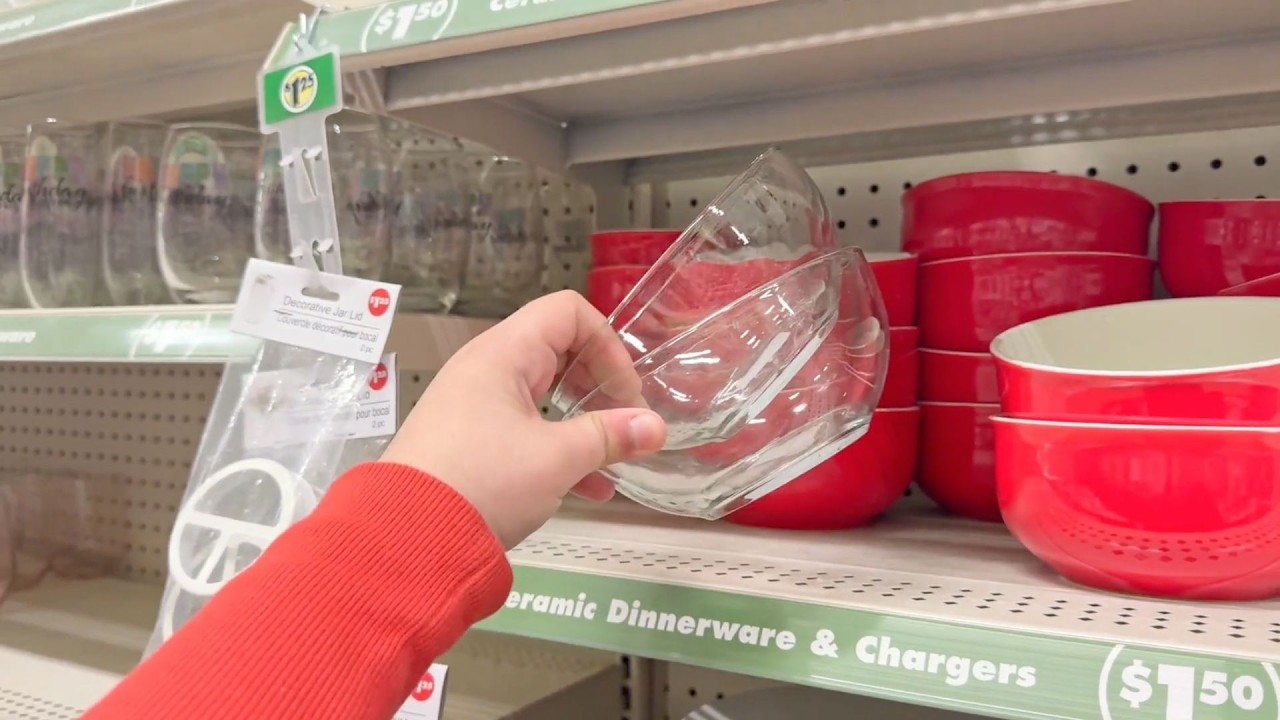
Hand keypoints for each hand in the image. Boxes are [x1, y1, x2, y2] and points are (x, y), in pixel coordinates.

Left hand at [381, 291, 665, 547]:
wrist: (406, 537)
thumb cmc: (483, 482)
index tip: (626, 394)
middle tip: (625, 424)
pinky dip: (557, 448)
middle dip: (599, 387)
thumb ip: (610, 437)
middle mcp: (485, 370)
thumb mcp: (556, 459)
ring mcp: (473, 406)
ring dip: (582, 425)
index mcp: (503, 355)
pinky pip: (524, 430)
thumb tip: (655, 427)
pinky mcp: (468, 442)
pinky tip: (587, 490)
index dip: (607, 345)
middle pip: (558, 352)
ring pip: (544, 397)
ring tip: (612, 464)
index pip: (568, 312)